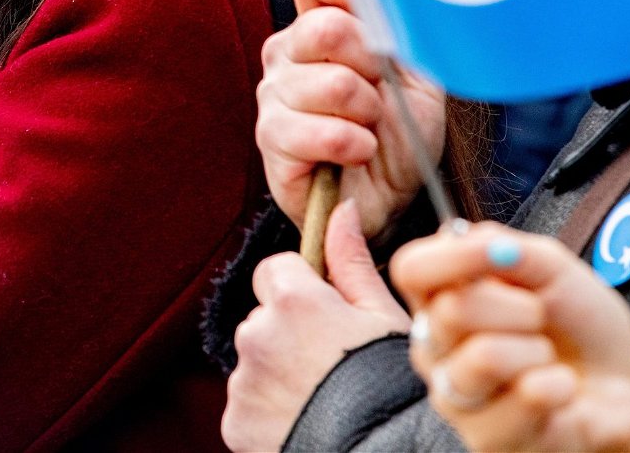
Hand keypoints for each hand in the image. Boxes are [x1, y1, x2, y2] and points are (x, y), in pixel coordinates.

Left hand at [223, 199, 410, 451]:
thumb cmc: (394, 385)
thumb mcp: (384, 317)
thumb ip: (351, 261)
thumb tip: (341, 210)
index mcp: (292, 300)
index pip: (275, 269)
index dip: (302, 289)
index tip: (326, 315)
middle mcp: (257, 332)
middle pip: (264, 317)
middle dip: (288, 332)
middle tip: (330, 363)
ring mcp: (243, 379)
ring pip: (255, 361)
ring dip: (277, 372)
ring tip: (321, 397)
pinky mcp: (235, 420)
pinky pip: (247, 403)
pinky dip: (268, 410)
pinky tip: (304, 420)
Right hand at [257, 0, 446, 238]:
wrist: (395, 199)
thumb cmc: (402, 133)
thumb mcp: (415, 72)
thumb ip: (393, 27)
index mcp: (317, 24)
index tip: (382, 32)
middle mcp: (287, 52)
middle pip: (328, 28)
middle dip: (372, 67)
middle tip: (380, 95)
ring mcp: (273, 95)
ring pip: (332, 84)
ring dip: (368, 115)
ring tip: (370, 131)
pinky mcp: (271, 140)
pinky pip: (320, 132)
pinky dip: (355, 145)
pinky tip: (357, 153)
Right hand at [393, 224, 629, 452]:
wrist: (620, 385)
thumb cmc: (579, 326)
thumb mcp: (552, 268)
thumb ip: (508, 247)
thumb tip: (466, 238)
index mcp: (441, 296)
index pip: (411, 269)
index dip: (450, 257)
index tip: (498, 253)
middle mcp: (435, 345)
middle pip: (449, 311)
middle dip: (517, 308)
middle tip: (539, 318)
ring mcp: (455, 394)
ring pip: (482, 357)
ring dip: (535, 351)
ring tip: (547, 358)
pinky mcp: (485, 437)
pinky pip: (522, 399)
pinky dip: (557, 386)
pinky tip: (558, 388)